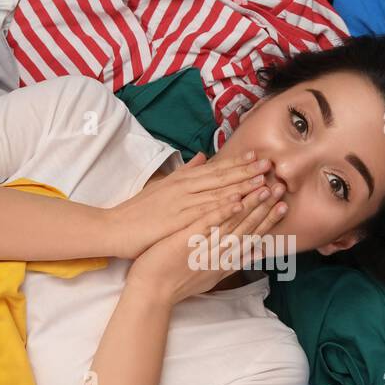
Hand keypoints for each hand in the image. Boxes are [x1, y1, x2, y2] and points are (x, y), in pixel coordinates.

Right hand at [105, 150, 270, 258]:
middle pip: (221, 178)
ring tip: (263, 181)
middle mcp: (184, 188)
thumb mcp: (162, 186)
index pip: (215, 170)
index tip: (258, 157)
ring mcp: (181, 203)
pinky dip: (221, 205)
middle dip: (247, 171)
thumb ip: (184, 172)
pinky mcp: (177, 219)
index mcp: (182, 181)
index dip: (238, 164)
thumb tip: (202, 157)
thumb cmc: (137, 211)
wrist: (114, 227)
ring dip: (241, 186)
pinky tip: (238, 202)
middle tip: (270, 164)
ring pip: (217, 192)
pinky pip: (204, 211)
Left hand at [125, 179, 287, 306]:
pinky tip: (236, 199)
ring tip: (265, 188)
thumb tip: (257, 252)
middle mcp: (220, 255)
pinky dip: (223, 212)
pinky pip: (208, 224)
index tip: (283, 205)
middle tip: (281, 189)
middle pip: (248, 227)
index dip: (268, 220)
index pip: (252, 236)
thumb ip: (235, 262)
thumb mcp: (213, 276)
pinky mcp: (188, 241)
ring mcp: (205, 247)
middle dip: (266, 207)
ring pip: (233, 224)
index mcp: (225, 260)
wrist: (153, 293)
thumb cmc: (177, 283)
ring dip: (251, 205)